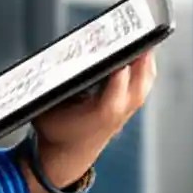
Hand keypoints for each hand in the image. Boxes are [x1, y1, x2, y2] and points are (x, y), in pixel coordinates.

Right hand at [20, 51, 156, 192]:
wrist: (65, 158)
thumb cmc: (55, 131)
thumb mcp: (47, 106)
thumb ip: (56, 84)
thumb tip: (62, 57)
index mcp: (99, 114)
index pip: (116, 89)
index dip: (121, 70)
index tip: (122, 47)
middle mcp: (118, 114)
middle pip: (139, 85)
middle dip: (142, 59)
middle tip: (141, 35)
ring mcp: (125, 114)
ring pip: (144, 85)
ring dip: (145, 63)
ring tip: (143, 40)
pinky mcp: (126, 112)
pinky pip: (142, 88)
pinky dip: (143, 71)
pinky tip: (139, 57)